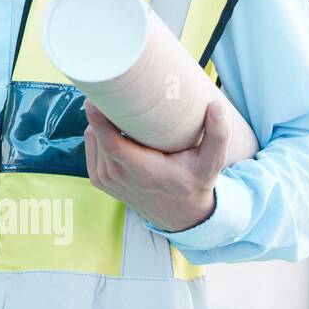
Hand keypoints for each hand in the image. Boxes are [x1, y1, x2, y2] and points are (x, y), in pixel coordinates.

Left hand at [83, 99, 231, 231]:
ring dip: (101, 122)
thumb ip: (217, 135)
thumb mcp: (211, 162)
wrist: (180, 215)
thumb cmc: (194, 182)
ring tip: (120, 112)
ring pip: (92, 137)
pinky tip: (115, 129)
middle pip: (98, 133)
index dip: (99, 120)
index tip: (94, 97)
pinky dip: (98, 134)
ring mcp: (104, 180)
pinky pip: (90, 146)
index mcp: (141, 170)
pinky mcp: (98, 180)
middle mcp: (117, 176)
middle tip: (116, 93)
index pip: (110, 143)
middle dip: (103, 112)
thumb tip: (216, 105)